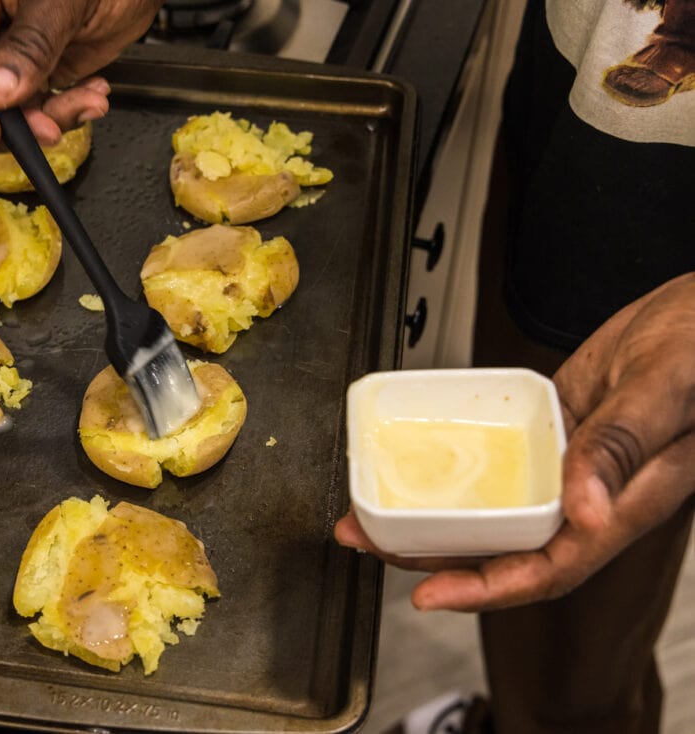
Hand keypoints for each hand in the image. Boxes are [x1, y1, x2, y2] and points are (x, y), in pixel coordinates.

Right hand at [0, 0, 162, 146]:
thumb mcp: (61, 2)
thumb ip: (28, 46)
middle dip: (5, 119)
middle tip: (43, 129)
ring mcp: (6, 52)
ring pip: (2, 109)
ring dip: (46, 120)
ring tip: (85, 103)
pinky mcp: (34, 73)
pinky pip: (35, 110)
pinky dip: (64, 113)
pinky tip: (90, 95)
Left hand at [335, 272, 694, 611]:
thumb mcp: (666, 388)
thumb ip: (622, 445)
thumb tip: (584, 512)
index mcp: (625, 500)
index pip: (548, 567)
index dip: (486, 589)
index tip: (429, 594)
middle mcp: (592, 492)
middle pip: (505, 546)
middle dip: (434, 555)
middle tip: (366, 540)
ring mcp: (570, 460)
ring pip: (496, 507)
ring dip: (436, 515)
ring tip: (373, 512)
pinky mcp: (555, 426)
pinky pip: (500, 459)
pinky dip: (460, 468)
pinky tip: (422, 464)